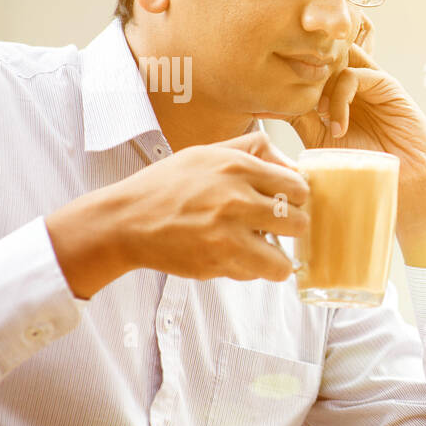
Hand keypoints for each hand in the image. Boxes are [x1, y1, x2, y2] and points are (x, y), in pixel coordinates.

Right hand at [46, 130, 310, 296]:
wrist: (126, 220)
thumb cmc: (168, 186)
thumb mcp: (207, 153)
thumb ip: (252, 150)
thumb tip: (291, 164)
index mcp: (238, 167)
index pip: (299, 187)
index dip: (295, 199)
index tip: (283, 203)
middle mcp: (237, 199)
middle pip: (299, 223)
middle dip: (288, 229)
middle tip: (272, 228)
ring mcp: (227, 235)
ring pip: (283, 261)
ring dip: (274, 259)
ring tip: (259, 250)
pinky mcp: (217, 263)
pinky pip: (254, 274)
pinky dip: (247, 270)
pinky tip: (230, 256)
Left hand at [283, 40, 425, 193]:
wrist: (401, 182)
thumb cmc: (363, 166)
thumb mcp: (318, 140)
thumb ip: (297, 117)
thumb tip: (265, 101)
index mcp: (334, 92)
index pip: (310, 65)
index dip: (290, 72)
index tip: (268, 92)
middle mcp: (351, 84)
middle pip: (323, 55)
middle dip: (305, 71)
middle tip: (293, 92)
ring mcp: (369, 82)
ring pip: (336, 60)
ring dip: (323, 84)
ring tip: (321, 117)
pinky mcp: (387, 85)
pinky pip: (354, 74)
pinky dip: (340, 97)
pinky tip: (337, 124)